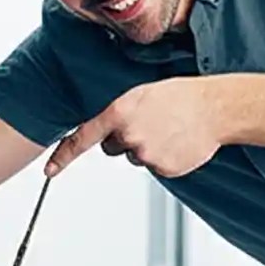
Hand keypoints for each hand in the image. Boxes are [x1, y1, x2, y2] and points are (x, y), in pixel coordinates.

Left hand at [45, 77, 221, 177]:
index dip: (64, 156)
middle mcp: (128, 136)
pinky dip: (165, 158)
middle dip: (125, 139)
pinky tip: (178, 141)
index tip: (50, 170)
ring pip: (136, 157)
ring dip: (148, 147)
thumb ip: (121, 114)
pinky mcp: (163, 169)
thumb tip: (110, 132)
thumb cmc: (181, 96)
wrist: (214, 108)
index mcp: (119, 114)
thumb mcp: (142, 95)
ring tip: (169, 130)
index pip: (83, 138)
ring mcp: (146, 155)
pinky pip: (155, 167)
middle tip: (151, 123)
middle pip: (112, 148)